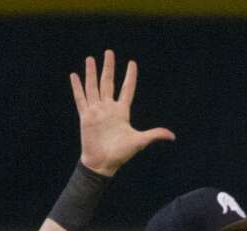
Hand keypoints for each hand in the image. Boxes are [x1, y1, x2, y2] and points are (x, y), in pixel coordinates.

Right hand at [70, 49, 174, 175]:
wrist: (103, 163)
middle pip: (108, 82)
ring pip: (93, 87)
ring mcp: (96, 111)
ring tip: (90, 59)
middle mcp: (109, 108)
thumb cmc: (121, 153)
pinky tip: (75, 75)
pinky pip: (80, 98)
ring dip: (92, 73)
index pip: (127, 89)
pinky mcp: (85, 116)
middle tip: (109, 52)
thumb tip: (172, 136)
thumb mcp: (140, 141)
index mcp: (122, 112)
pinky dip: (77, 87)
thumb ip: (154, 135)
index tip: (132, 63)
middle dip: (109, 67)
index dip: (130, 76)